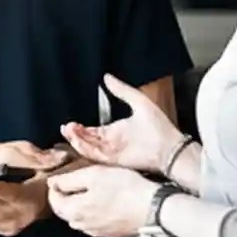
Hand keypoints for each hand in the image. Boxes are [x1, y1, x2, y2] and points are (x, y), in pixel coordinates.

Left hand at [46, 165, 156, 236]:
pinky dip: (91, 211)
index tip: (58, 176)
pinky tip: (101, 201)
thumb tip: (53, 182)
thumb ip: (69, 180)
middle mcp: (82, 225)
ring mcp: (96, 231)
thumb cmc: (124, 189)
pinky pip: (93, 222)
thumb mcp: (93, 175)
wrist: (152, 208)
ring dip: (77, 204)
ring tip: (86, 189)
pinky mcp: (110, 232)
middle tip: (69, 181)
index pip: (53, 200)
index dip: (53, 187)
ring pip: (79, 217)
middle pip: (64, 210)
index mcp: (74, 211)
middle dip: (64, 196)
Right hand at [61, 74, 182, 172]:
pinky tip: (78, 140)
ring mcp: (112, 152)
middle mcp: (112, 143)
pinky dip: (85, 148)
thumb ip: (122, 90)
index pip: (92, 131)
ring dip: (77, 140)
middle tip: (65, 127)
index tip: (70, 123)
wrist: (170, 146)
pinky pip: (95, 155)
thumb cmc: (159, 126)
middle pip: (87, 140)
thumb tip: (107, 76)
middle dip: (74, 134)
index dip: (80, 128)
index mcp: (116, 131)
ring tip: (68, 131)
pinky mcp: (114, 160)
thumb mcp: (138, 101)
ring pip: (88, 148)